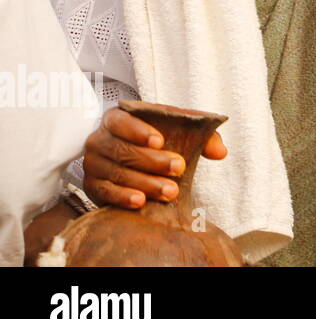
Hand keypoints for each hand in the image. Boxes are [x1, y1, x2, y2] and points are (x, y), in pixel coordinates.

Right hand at [82, 104, 226, 208]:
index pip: (121, 121)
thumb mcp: (179, 130)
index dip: (138, 131)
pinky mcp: (93, 185)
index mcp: (116, 118)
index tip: (160, 141)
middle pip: (121, 150)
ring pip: (116, 173)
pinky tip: (140, 201)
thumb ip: (202, 135)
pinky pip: (104, 192)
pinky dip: (122, 197)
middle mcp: (99, 139)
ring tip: (169, 191)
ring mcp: (93, 163)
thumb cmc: (158, 138)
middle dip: (152, 161)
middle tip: (178, 168)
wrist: (136, 158)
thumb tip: (220, 151)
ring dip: (144, 183)